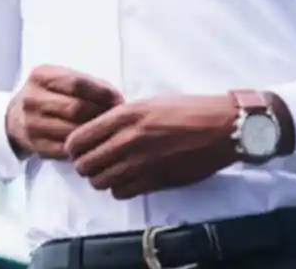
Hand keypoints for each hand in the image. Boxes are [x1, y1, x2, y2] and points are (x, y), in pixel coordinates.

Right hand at [6, 65, 123, 160]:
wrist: (14, 117)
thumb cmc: (48, 94)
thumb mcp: (59, 78)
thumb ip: (86, 83)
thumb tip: (116, 99)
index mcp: (40, 76)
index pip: (77, 83)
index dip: (101, 92)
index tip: (117, 98)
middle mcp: (32, 99)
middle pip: (76, 108)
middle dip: (101, 113)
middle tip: (116, 117)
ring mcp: (32, 124)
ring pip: (73, 131)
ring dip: (95, 132)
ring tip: (107, 129)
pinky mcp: (36, 145)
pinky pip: (67, 148)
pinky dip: (83, 146)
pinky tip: (93, 142)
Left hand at [64, 94, 237, 199]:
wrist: (222, 127)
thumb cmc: (188, 110)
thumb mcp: (148, 103)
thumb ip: (120, 117)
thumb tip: (98, 130)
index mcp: (125, 116)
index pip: (79, 139)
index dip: (73, 148)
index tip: (77, 149)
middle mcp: (129, 140)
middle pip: (85, 165)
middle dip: (84, 165)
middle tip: (93, 162)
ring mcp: (141, 163)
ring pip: (100, 182)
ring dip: (101, 179)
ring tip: (111, 172)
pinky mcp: (156, 181)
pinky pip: (121, 192)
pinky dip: (120, 189)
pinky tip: (128, 179)